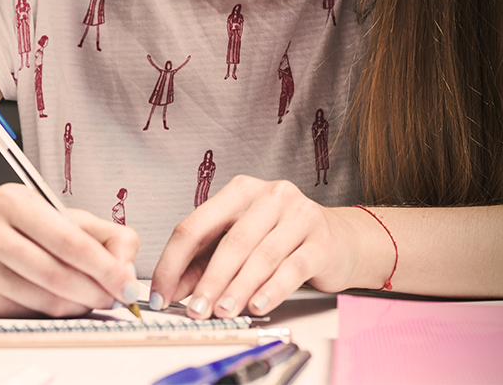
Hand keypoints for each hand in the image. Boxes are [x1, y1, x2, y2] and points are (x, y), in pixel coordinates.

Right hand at [0, 183, 140, 316]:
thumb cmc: (27, 231)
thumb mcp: (70, 219)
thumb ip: (110, 237)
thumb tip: (126, 272)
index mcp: (14, 201)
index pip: (70, 242)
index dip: (105, 268)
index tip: (127, 286)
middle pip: (57, 274)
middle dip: (95, 292)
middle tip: (115, 298)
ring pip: (45, 300)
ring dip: (79, 306)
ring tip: (90, 298)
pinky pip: (30, 315)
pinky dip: (55, 314)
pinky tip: (62, 302)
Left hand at [148, 175, 361, 318]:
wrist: (340, 239)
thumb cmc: (282, 239)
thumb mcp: (239, 243)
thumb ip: (204, 262)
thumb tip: (173, 290)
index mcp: (240, 191)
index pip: (196, 224)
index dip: (174, 261)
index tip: (161, 293)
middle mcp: (270, 195)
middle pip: (231, 241)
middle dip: (209, 280)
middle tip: (195, 309)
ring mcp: (299, 214)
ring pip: (261, 256)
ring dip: (238, 289)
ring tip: (223, 312)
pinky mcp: (322, 239)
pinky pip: (292, 267)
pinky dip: (272, 289)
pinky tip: (258, 306)